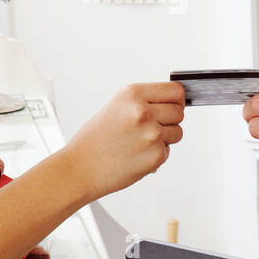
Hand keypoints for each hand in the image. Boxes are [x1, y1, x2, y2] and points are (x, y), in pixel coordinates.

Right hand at [62, 82, 185, 202]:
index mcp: (132, 94)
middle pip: (179, 111)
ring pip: (177, 132)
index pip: (175, 90)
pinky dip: (156, 154)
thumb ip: (144, 102)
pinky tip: (137, 155)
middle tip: (149, 128)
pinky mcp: (156, 154)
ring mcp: (151, 133)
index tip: (173, 104)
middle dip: (169, 120)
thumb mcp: (116, 107)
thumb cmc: (95, 139)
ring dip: (165, 138)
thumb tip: (174, 102)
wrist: (80, 168)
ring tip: (139, 142)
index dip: (176, 99)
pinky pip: (168, 150)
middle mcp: (143, 111)